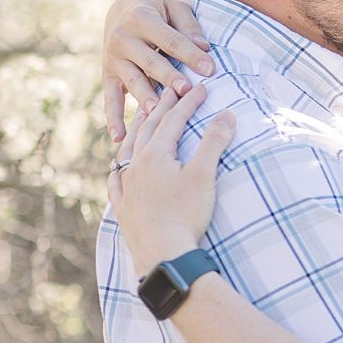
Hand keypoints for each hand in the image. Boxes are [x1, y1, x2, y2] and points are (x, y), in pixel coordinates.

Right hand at [102, 0, 213, 140]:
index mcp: (141, 18)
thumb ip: (188, 26)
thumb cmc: (160, 10)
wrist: (124, 7)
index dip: (191, 54)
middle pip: (150, 62)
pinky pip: (110, 99)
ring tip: (160, 113)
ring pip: (132, 81)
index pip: (171, 40)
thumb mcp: (175, 7)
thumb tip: (204, 47)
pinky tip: (121, 138)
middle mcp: (122, 38)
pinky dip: (113, 118)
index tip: (211, 69)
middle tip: (186, 92)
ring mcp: (113, 59)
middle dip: (169, 78)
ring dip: (146, 98)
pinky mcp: (109, 75)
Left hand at [108, 83, 234, 271]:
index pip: (173, 120)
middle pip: (147, 129)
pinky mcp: (123, 206)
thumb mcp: (204, 175)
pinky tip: (118, 166)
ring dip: (137, 130)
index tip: (200, 88)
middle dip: (160, 107)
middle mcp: (136, 166)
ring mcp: (126, 186)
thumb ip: (214, 141)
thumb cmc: (185, 214)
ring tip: (142, 118)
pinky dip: (119, 166)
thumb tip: (227, 114)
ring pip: (128, 149)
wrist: (162, 254)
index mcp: (155, 154)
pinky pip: (116, 178)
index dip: (188, 102)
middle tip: (169, 91)